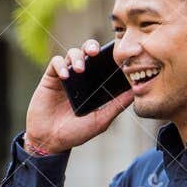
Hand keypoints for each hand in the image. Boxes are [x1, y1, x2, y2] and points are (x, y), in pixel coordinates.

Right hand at [23, 38, 134, 155]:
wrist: (50, 140)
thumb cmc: (76, 132)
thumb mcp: (100, 120)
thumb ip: (117, 105)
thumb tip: (136, 92)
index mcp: (95, 86)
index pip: (103, 64)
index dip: (109, 56)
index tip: (116, 55)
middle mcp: (81, 78)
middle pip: (88, 52)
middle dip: (92, 47)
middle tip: (96, 53)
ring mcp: (66, 77)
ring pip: (73, 53)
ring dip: (77, 57)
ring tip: (80, 69)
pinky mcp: (51, 78)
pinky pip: (56, 62)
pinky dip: (61, 65)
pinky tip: (65, 76)